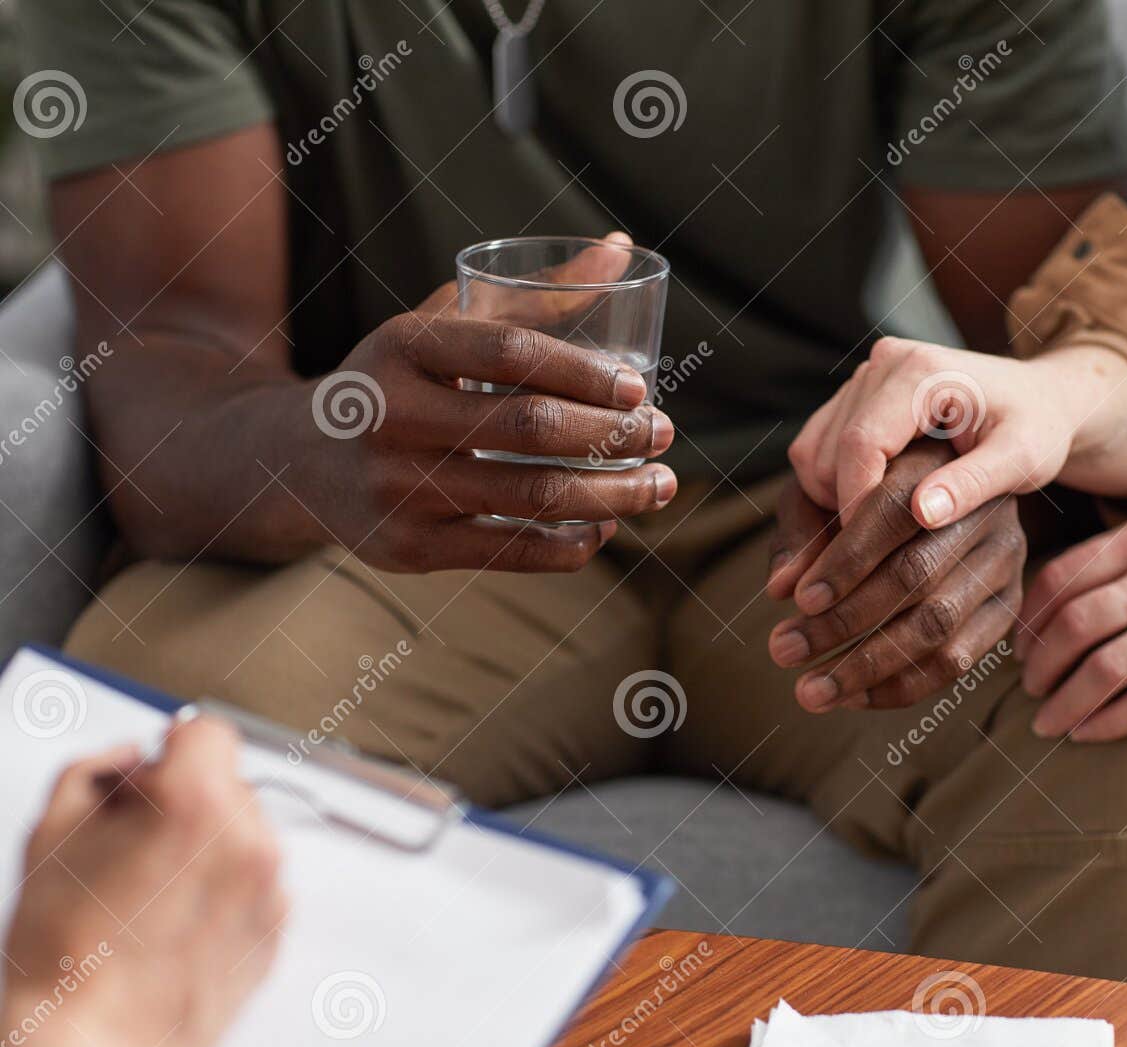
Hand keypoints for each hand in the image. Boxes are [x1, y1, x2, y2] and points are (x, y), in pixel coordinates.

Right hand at [1, 717, 286, 1046]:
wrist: (92, 1046)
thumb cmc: (68, 955)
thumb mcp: (52, 831)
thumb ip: (97, 768)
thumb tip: (130, 757)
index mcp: (198, 805)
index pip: (208, 730)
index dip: (171, 749)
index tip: (154, 773)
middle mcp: (249, 842)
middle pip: (227, 785)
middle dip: (185, 802)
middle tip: (135, 846)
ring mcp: (270, 889)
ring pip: (243, 835)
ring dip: (207, 848)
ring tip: (149, 896)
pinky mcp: (277, 929)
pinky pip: (254, 884)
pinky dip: (223, 892)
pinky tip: (173, 923)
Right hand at [284, 275, 675, 573]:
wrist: (295, 461)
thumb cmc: (397, 383)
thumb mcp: (444, 327)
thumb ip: (534, 295)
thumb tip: (620, 247)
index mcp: (404, 347)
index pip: (511, 353)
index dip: (585, 372)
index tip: (639, 388)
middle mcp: (394, 417)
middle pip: (531, 428)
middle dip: (615, 434)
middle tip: (665, 434)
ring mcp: (399, 488)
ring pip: (533, 495)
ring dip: (614, 495)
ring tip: (658, 485)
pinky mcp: (409, 548)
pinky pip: (513, 552)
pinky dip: (572, 542)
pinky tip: (606, 526)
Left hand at [767, 440, 1024, 710]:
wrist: (942, 492)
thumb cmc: (864, 489)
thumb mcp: (826, 489)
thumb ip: (801, 530)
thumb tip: (781, 588)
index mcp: (935, 466)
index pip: (892, 512)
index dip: (845, 561)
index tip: (799, 601)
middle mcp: (981, 511)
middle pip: (915, 575)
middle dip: (842, 622)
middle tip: (784, 651)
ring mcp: (1002, 561)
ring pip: (937, 625)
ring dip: (866, 666)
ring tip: (809, 692)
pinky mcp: (1006, 607)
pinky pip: (957, 662)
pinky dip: (899, 687)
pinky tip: (851, 697)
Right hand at [787, 337, 1126, 527]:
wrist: (1038, 398)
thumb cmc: (1037, 429)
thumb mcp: (1023, 460)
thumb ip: (975, 484)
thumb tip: (923, 515)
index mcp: (921, 372)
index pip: (862, 444)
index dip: (856, 505)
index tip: (864, 559)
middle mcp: (884, 364)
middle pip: (827, 451)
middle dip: (837, 512)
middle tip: (860, 566)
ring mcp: (865, 378)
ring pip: (813, 454)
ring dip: (828, 505)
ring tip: (862, 548)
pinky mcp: (856, 397)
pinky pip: (818, 451)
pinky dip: (829, 492)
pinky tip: (861, 524)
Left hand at [1017, 513, 1126, 740]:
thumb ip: (1108, 559)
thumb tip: (1037, 605)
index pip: (1061, 580)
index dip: (1028, 620)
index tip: (1018, 647)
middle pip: (1075, 627)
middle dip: (1040, 666)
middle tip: (1028, 687)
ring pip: (1105, 670)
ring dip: (1064, 702)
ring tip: (1046, 720)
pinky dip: (1106, 722)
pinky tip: (1085, 732)